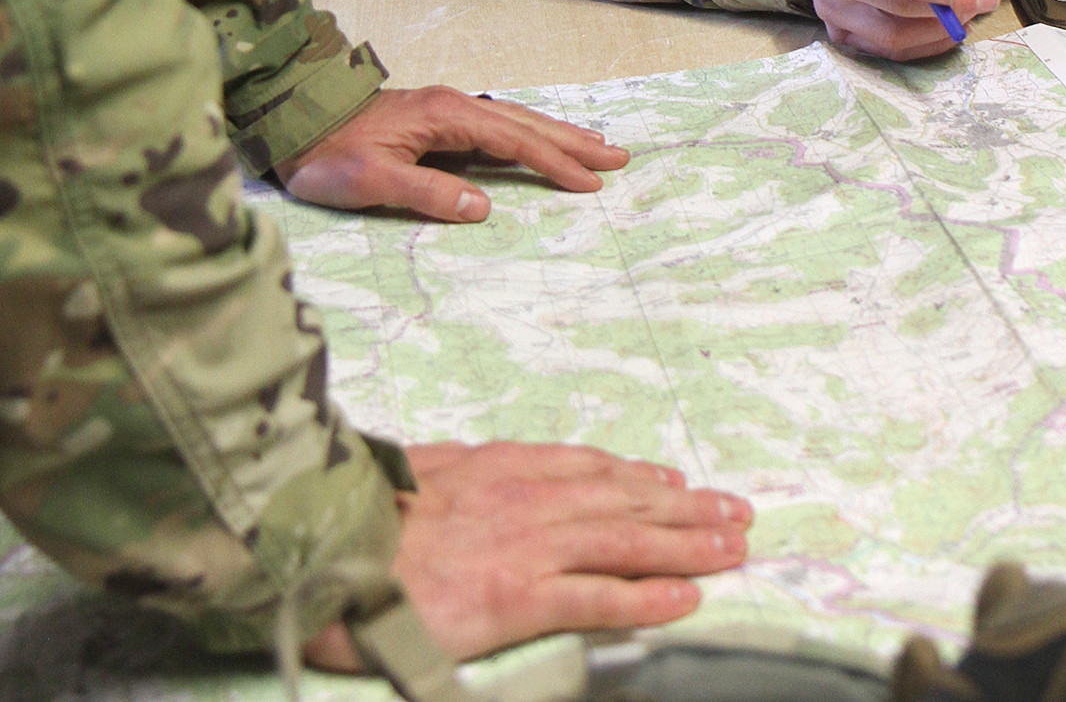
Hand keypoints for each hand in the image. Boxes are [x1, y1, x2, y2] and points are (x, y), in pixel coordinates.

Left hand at [279, 87, 627, 218]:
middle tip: (620, 156)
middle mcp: (453, 105)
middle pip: (526, 123)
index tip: (591, 184)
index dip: (554, 163)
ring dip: (556, 134)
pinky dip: (528, 134)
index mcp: (445, 116)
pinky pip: (497, 126)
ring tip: (597, 146)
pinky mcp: (437, 121)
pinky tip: (538, 142)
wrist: (291, 120)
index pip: (513, 141)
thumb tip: (483, 207)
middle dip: (573, 141)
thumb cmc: (325, 153)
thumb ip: (426, 193)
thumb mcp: (369, 181)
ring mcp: (447, 111)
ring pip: (515, 121)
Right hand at [303, 440, 753, 665]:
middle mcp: (529, 497)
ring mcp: (529, 545)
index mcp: (503, 466)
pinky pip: (598, 596)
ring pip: (627, 541)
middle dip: (686, 508)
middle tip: (737, 511)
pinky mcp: (519, 595)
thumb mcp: (418, 474)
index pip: (589, 469)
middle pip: (625, 501)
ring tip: (734, 548)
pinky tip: (686, 599)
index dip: (640, 477)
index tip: (677, 481)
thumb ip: (458, 476)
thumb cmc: (362, 512)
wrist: (328, 539)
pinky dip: (647, 597)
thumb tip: (472, 475)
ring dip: (687, 544)